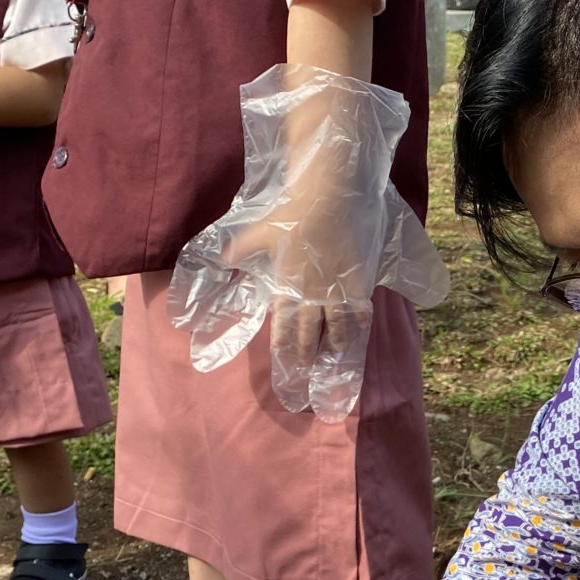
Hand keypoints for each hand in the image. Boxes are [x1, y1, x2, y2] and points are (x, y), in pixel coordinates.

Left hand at [168, 64, 446, 419]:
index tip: (288, 372)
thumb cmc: (291, 212)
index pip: (284, 331)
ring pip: (338, 330)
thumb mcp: (257, 231)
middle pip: (311, 337)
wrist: (329, 194)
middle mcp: (312, 295)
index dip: (286, 355)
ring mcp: (337, 289)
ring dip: (336, 348)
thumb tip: (220, 261)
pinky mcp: (358, 279)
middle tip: (310, 384)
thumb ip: (239, 250)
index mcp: (287, 287)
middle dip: (309, 362)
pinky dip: (358, 325)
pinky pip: (359, 310)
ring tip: (336, 362)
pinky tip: (358, 334)